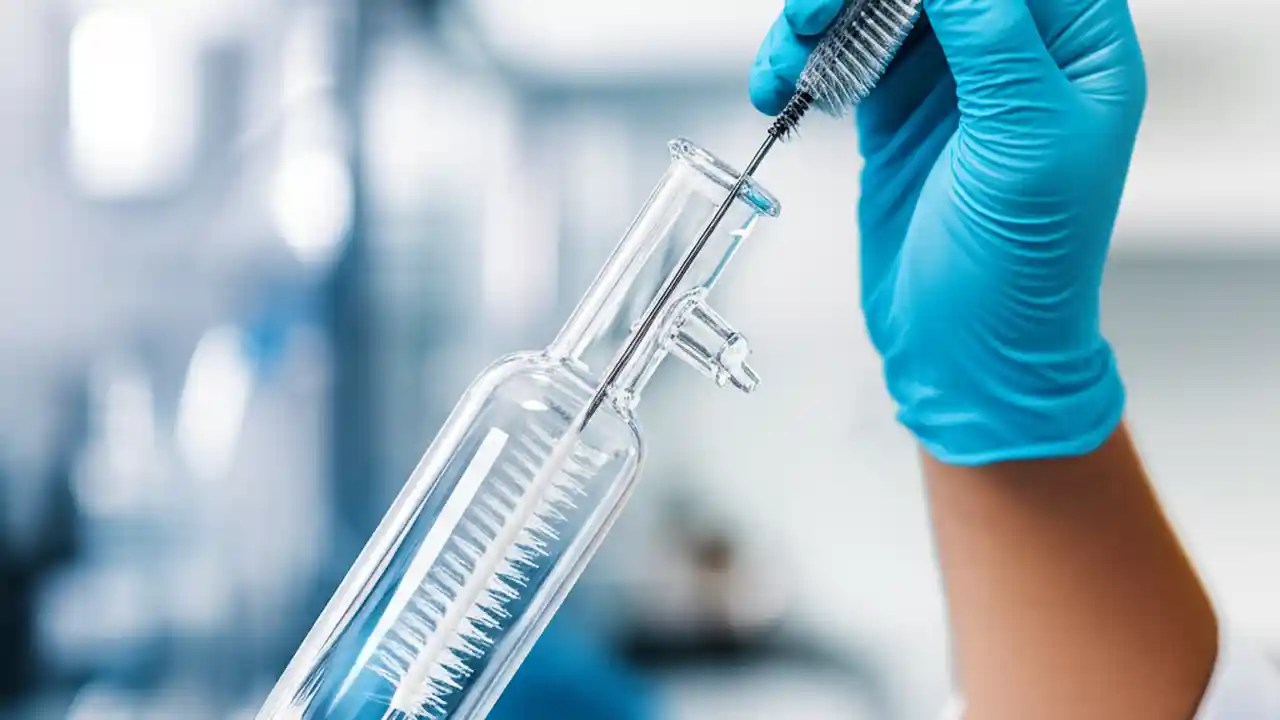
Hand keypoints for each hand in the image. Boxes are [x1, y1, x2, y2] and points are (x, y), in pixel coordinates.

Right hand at [750, 0, 1146, 463]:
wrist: (967, 353)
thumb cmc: (1023, 268)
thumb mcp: (1022, 143)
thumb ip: (992, 35)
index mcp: (1077, 45)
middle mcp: (1015, 48)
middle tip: (809, 17)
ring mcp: (950, 77)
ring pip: (876, 3)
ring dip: (818, 19)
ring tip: (785, 62)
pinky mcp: (894, 111)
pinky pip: (842, 54)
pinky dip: (800, 60)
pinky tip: (777, 87)